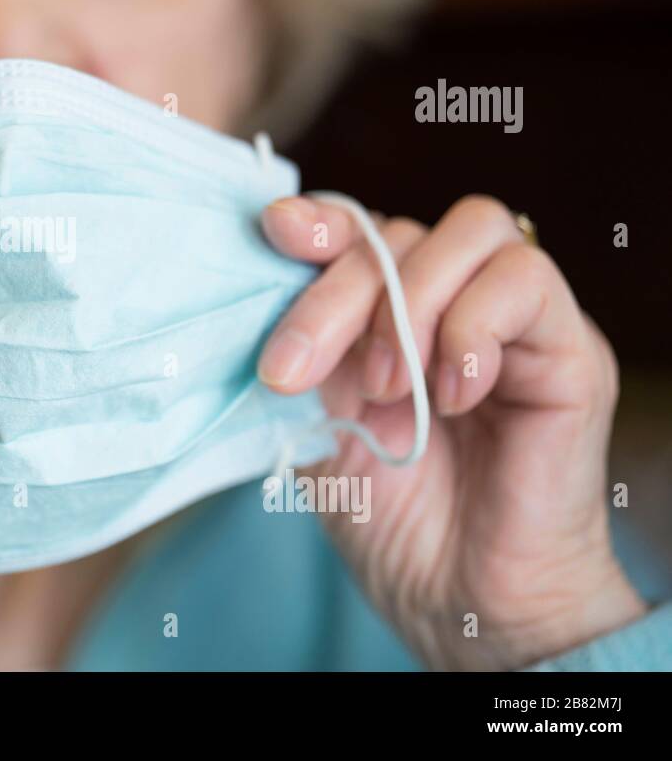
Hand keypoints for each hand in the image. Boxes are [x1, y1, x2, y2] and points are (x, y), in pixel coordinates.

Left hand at [258, 194, 646, 669]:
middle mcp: (453, 302)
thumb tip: (254, 292)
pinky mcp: (568, 350)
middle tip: (294, 369)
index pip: (362, 227)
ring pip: (472, 232)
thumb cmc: (391, 519)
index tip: (275, 232)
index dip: (320, 220)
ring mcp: (513, 322)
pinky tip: (449, 396)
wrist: (460, 600)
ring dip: (409, 305)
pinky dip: (473, 330)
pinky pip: (527, 282)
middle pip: (401, 232)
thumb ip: (300, 354)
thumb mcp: (317, 423)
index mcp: (389, 312)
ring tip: (388, 390)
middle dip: (336, 293)